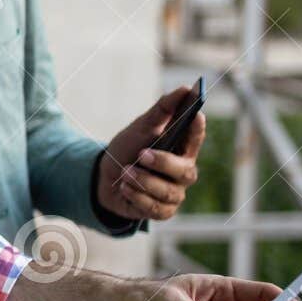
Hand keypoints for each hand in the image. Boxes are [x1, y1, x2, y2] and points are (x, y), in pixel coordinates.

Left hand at [96, 85, 206, 221]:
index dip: (197, 128)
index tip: (196, 115)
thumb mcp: (141, 127)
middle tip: (141, 154)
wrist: (104, 178)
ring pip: (167, 191)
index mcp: (181, 148)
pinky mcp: (163, 211)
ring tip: (125, 172)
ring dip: (142, 181)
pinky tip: (124, 188)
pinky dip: (136, 197)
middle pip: (185, 170)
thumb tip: (186, 89)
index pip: (196, 137)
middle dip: (162, 163)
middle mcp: (183, 172)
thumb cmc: (128, 150)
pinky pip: (155, 208)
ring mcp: (175, 193)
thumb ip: (162, 110)